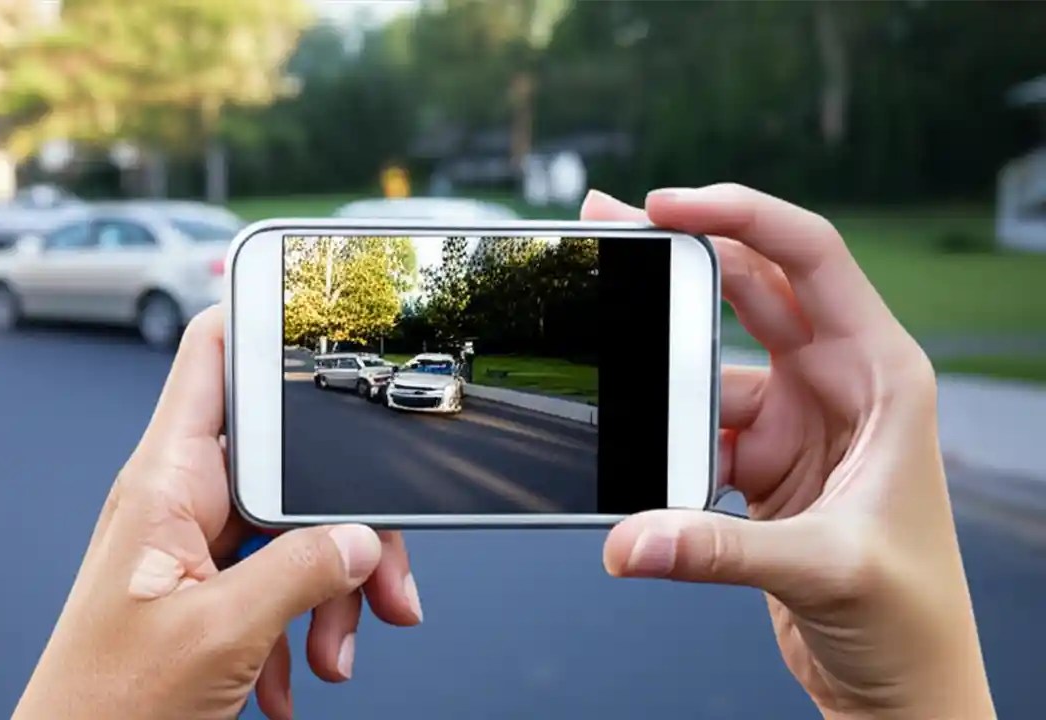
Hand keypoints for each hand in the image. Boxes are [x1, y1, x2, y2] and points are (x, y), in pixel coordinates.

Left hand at [13, 307, 422, 719]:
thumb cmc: (106, 707)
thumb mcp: (222, 633)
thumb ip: (303, 571)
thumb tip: (364, 539)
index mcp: (165, 481)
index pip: (211, 356)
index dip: (260, 314)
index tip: (317, 303)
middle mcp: (180, 499)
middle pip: (289, 462)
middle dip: (346, 524)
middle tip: (383, 583)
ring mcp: (196, 544)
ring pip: (295, 528)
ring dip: (332, 593)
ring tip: (333, 657)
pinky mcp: (209, 588)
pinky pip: (279, 577)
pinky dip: (303, 626)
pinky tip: (295, 676)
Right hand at [583, 185, 994, 718]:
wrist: (902, 684)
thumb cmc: (913, 617)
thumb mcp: (825, 568)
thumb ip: (718, 548)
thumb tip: (631, 537)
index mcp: (883, 374)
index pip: (811, 259)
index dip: (741, 215)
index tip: (666, 206)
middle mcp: (838, 383)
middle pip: (751, 286)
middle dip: (680, 251)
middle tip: (612, 225)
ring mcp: (795, 420)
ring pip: (710, 358)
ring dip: (660, 362)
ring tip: (608, 360)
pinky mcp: (761, 461)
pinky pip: (692, 423)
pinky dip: (659, 432)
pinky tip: (636, 445)